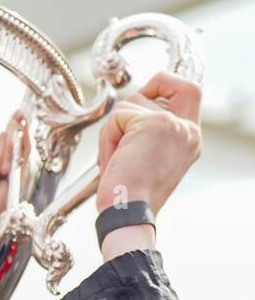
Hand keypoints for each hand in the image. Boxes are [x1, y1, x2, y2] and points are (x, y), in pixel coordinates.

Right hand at [0, 111, 29, 231]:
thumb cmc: (5, 198)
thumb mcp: (19, 175)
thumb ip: (22, 153)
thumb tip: (22, 134)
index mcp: (22, 157)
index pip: (24, 136)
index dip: (23, 123)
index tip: (21, 114)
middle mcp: (9, 153)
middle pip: (11, 135)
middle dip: (9, 152)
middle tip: (6, 171)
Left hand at [96, 71, 201, 217]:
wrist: (129, 215)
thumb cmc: (131, 197)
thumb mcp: (150, 160)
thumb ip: (150, 133)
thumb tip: (129, 112)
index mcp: (190, 139)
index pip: (188, 90)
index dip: (163, 84)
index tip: (143, 98)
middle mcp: (188, 130)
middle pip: (152, 90)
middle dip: (127, 113)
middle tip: (120, 147)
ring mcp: (173, 124)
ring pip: (129, 104)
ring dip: (113, 133)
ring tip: (116, 161)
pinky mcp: (154, 123)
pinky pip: (118, 116)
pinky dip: (108, 139)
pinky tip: (113, 161)